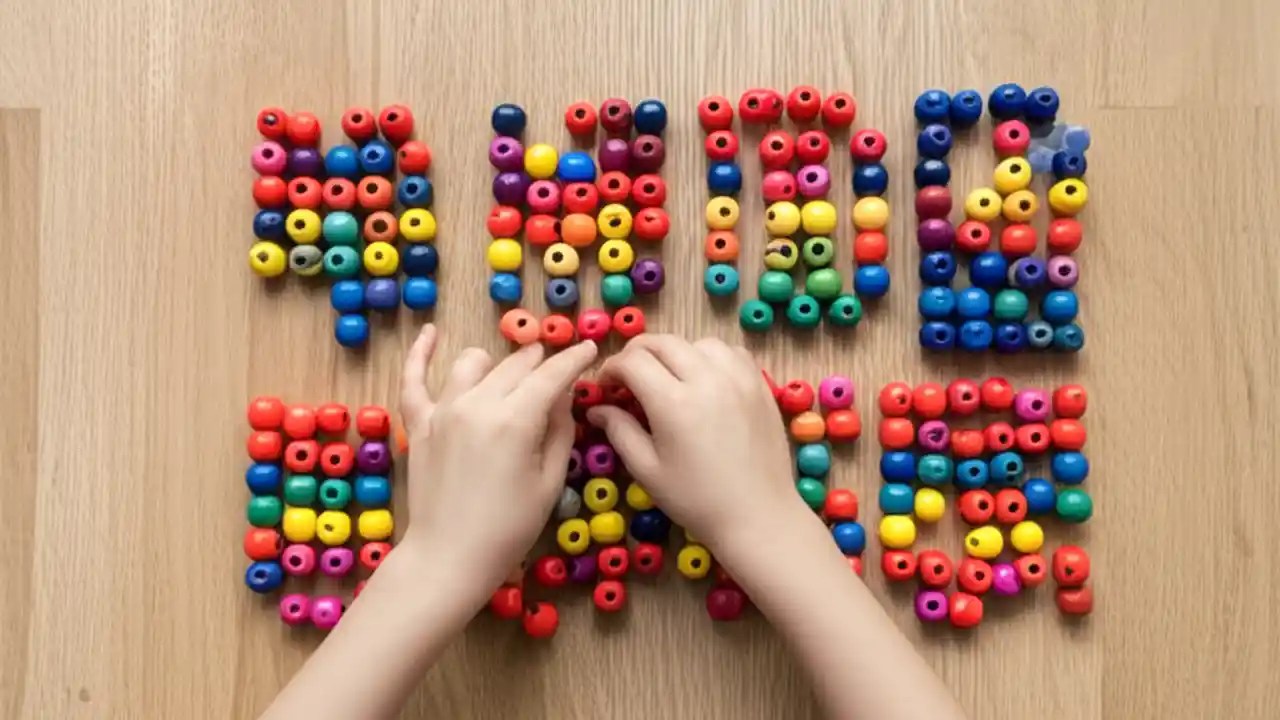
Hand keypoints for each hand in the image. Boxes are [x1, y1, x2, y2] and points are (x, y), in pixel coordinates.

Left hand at [397, 324, 597, 602]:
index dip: (575, 359)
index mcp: (516, 420)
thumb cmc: (508, 529)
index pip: (552, 375)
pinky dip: (420, 353)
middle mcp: (478, 404)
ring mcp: (444, 411)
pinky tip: (429, 332)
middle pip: (516, 366)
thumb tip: (562, 395)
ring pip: (475, 364)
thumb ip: (559, 430)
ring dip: (498, 363)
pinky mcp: (419, 424)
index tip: (591, 348)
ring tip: (511, 374)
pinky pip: (414, 379)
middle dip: (541, 363)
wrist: (448, 558)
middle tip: (557, 371)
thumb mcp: (549, 482)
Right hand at [586, 335, 806, 555]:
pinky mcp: (760, 384)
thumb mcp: (647, 470)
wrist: (758, 515)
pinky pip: (731, 353)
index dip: (611, 368)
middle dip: (638, 354)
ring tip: (670, 377)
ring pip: (699, 343)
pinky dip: (712, 357)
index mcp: (673, 402)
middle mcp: (707, 379)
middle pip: (663, 342)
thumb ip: (619, 431)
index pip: (632, 361)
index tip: (606, 386)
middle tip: (629, 376)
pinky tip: (706, 379)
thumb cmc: (696, 499)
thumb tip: (597, 409)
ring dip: (676, 352)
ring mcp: (738, 378)